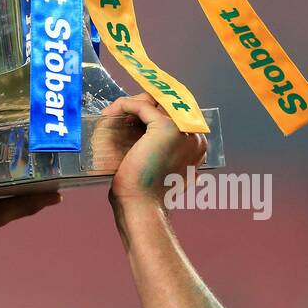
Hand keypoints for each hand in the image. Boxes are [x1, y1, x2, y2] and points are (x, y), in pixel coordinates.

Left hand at [103, 93, 207, 212]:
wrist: (142, 205)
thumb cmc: (144, 191)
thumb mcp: (156, 164)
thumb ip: (160, 148)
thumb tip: (142, 131)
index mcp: (196, 145)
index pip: (172, 113)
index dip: (148, 111)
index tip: (127, 117)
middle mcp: (195, 135)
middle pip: (164, 103)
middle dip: (139, 105)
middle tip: (118, 113)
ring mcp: (183, 129)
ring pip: (152, 101)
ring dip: (129, 104)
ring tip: (112, 114)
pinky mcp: (167, 127)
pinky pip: (141, 105)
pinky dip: (123, 106)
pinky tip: (111, 114)